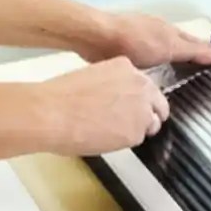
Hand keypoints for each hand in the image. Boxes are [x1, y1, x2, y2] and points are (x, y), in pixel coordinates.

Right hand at [34, 57, 169, 154]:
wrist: (53, 113)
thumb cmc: (62, 95)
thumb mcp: (93, 77)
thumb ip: (113, 85)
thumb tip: (115, 100)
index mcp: (128, 67)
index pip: (145, 86)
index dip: (136, 98)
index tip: (126, 106)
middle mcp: (141, 86)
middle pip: (158, 104)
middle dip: (147, 114)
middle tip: (127, 123)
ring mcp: (142, 110)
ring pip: (150, 124)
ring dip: (136, 129)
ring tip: (112, 132)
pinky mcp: (137, 133)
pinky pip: (136, 139)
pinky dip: (124, 142)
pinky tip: (105, 138)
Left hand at [81, 13, 210, 69]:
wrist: (96, 36)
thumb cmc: (131, 42)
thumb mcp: (166, 47)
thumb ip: (192, 50)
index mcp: (174, 35)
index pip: (204, 47)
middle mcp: (163, 34)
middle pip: (190, 47)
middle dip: (206, 57)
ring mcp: (147, 38)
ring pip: (173, 50)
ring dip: (186, 59)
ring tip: (195, 74)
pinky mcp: (132, 46)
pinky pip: (158, 54)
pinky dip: (167, 61)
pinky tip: (161, 71)